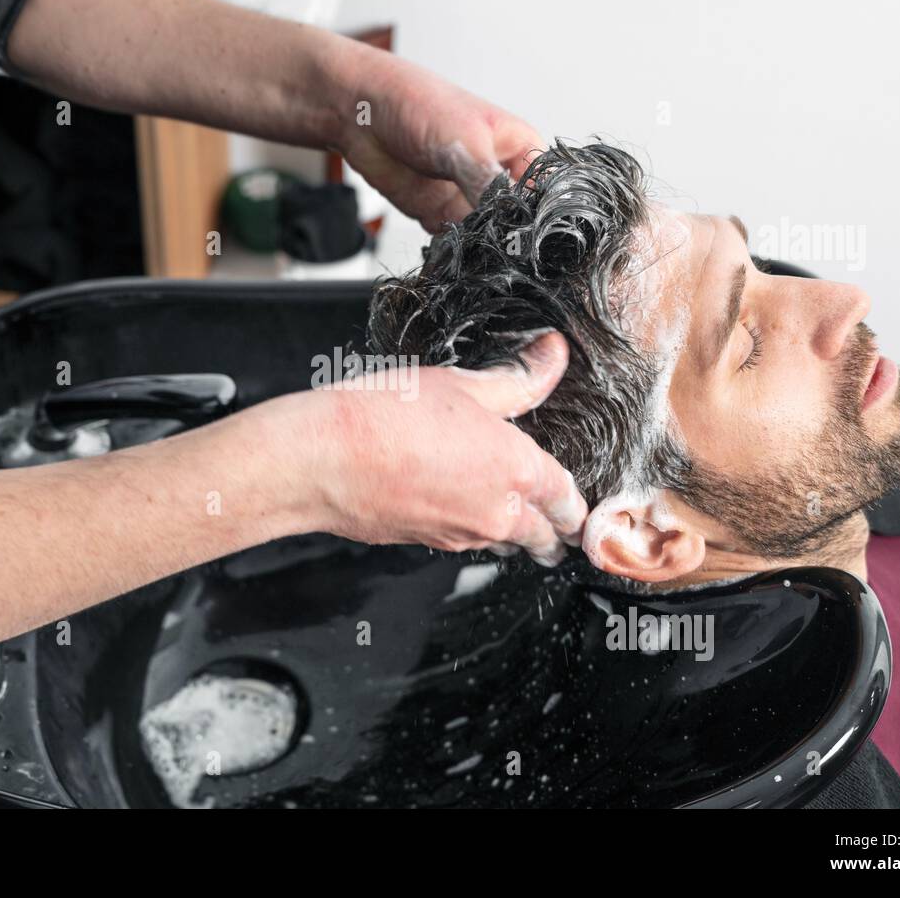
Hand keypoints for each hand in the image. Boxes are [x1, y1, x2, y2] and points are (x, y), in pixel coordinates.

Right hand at [290, 332, 586, 564]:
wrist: (320, 459)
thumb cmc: (384, 416)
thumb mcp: (460, 383)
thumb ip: (516, 377)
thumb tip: (552, 355)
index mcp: (517, 470)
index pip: (568, 501)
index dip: (577, 505)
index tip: (579, 507)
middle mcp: (495, 513)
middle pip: (543, 538)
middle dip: (553, 534)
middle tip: (558, 530)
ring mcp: (459, 534)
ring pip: (503, 544)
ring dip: (511, 535)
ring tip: (509, 518)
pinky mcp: (425, 543)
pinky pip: (462, 541)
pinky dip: (468, 529)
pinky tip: (453, 504)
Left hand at [330, 44, 544, 231]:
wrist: (361, 111)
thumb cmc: (417, 104)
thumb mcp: (464, 144)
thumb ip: (490, 187)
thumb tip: (510, 226)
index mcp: (519, 148)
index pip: (546, 190)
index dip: (544, 216)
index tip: (535, 240)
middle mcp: (498, 175)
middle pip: (519, 219)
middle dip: (512, 237)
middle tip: (504, 250)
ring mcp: (469, 197)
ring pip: (488, 235)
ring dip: (483, 246)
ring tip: (477, 250)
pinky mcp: (441, 214)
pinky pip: (458, 242)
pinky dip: (456, 250)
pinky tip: (453, 251)